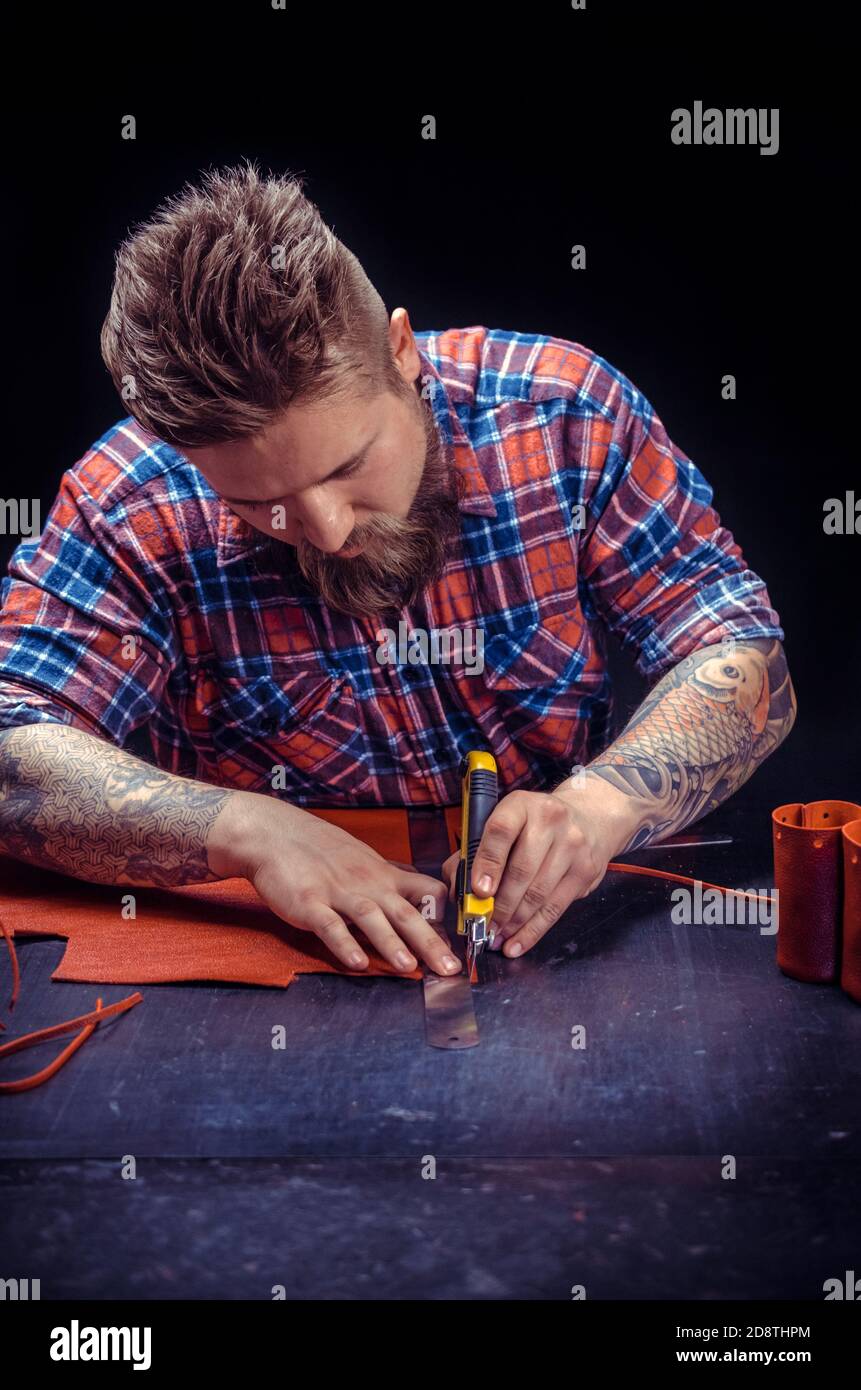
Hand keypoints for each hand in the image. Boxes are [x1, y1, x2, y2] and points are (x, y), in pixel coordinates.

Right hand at [212, 793, 459, 976]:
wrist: (274, 834)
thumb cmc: (319, 850)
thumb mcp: (362, 860)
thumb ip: (387, 883)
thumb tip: (416, 904)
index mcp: (383, 875)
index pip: (427, 891)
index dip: (447, 914)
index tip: (464, 937)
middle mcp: (367, 883)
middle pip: (405, 913)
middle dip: (431, 942)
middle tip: (451, 968)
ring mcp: (337, 893)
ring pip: (371, 919)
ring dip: (392, 944)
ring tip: (411, 967)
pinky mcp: (309, 903)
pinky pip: (329, 926)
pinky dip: (344, 944)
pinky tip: (357, 963)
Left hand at [442, 780, 636, 958]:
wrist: (590, 817)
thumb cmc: (534, 826)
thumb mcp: (506, 822)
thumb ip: (477, 851)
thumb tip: (458, 892)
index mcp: (521, 805)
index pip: (501, 832)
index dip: (487, 864)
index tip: (478, 891)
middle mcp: (550, 821)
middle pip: (521, 870)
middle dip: (499, 905)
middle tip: (482, 926)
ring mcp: (572, 845)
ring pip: (538, 893)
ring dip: (514, 922)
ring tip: (496, 937)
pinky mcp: (586, 870)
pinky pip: (555, 908)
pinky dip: (533, 930)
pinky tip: (517, 943)